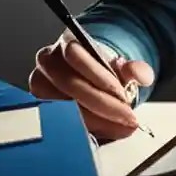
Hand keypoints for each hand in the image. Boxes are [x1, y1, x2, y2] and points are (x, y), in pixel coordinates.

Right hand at [28, 35, 154, 140]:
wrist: (89, 79)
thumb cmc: (103, 72)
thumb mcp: (124, 66)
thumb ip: (136, 68)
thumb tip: (136, 73)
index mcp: (68, 43)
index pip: (78, 57)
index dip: (103, 79)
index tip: (125, 97)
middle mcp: (48, 63)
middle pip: (72, 86)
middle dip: (104, 105)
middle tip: (127, 118)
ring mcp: (40, 85)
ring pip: (64, 106)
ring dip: (94, 120)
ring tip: (119, 127)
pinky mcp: (39, 106)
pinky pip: (60, 121)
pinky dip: (83, 128)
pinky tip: (102, 132)